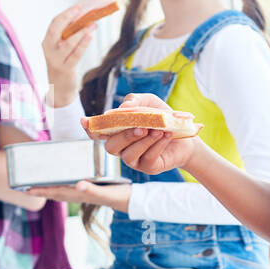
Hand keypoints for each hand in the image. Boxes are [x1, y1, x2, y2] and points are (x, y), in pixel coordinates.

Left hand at [24, 180, 129, 212]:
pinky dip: (62, 185)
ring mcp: (84, 191)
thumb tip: (78, 185)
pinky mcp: (89, 188)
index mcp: (79, 193)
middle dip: (41, 191)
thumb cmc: (118, 195)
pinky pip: (71, 187)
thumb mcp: (104, 192)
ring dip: (49, 189)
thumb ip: (91, 190)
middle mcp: (79, 193)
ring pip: (62, 191)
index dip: (41, 190)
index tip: (27, 189)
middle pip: (55, 192)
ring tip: (37, 186)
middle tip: (25, 187)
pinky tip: (61, 182)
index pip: (56, 191)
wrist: (132, 199)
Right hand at [41, 0, 99, 104]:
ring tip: (93, 24)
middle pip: (55, 30)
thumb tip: (86, 17)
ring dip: (81, 32)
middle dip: (67, 18)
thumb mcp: (62, 47)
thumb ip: (69, 34)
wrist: (59, 87)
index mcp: (47, 41)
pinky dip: (83, 45)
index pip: (54, 23)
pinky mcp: (65, 68)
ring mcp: (56, 59)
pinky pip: (75, 55)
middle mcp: (49, 49)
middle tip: (80, 10)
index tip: (78, 6)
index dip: (65, 14)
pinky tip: (90, 36)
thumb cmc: (63, 62)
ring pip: (68, 43)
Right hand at [80, 92, 198, 174]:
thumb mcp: (150, 103)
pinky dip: (156, 145)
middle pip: (110, 147)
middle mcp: (121, 148)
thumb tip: (124, 107)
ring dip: (143, 142)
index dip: (89, 128)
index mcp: (117, 132)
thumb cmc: (163, 118)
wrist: (186, 135)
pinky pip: (147, 158)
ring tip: (158, 130)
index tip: (84, 121)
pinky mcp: (148, 167)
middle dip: (124, 137)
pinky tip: (165, 136)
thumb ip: (135, 101)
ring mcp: (133, 160)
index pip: (98, 133)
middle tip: (141, 127)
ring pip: (127, 155)